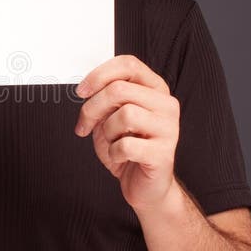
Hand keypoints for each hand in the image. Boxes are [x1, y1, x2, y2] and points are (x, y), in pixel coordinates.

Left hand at [74, 55, 179, 211]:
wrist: (146, 186)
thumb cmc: (128, 150)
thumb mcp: (111, 118)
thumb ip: (105, 99)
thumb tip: (87, 89)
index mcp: (154, 89)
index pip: (128, 65)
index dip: (99, 75)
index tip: (82, 91)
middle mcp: (165, 105)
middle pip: (119, 89)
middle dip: (92, 108)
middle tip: (85, 124)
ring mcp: (168, 128)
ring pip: (124, 115)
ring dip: (107, 132)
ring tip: (112, 142)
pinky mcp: (163, 153)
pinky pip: (127, 145)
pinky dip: (114, 152)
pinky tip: (120, 157)